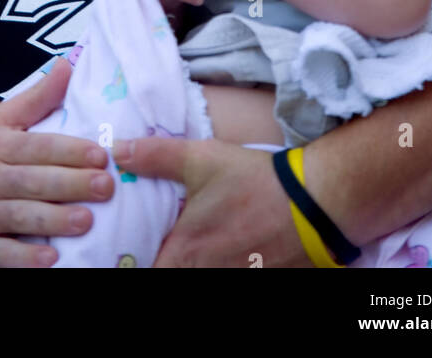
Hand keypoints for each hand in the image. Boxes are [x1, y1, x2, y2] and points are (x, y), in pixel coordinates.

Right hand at [0, 58, 113, 267]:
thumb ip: (34, 99)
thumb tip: (66, 65)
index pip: (35, 146)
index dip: (68, 150)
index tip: (100, 154)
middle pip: (31, 181)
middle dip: (70, 184)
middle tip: (105, 187)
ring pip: (18, 217)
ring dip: (54, 220)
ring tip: (87, 221)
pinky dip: (24, 258)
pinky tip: (50, 259)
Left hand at [110, 136, 312, 267]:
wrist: (314, 202)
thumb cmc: (253, 181)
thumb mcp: (201, 159)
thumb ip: (155, 157)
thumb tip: (117, 150)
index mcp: (187, 251)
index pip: (148, 272)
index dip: (137, 262)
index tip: (134, 248)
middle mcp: (207, 273)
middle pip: (173, 273)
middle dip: (167, 259)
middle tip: (163, 242)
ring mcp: (235, 279)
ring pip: (203, 275)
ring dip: (196, 262)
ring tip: (198, 242)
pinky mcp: (260, 280)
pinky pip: (230, 275)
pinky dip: (224, 263)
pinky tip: (229, 246)